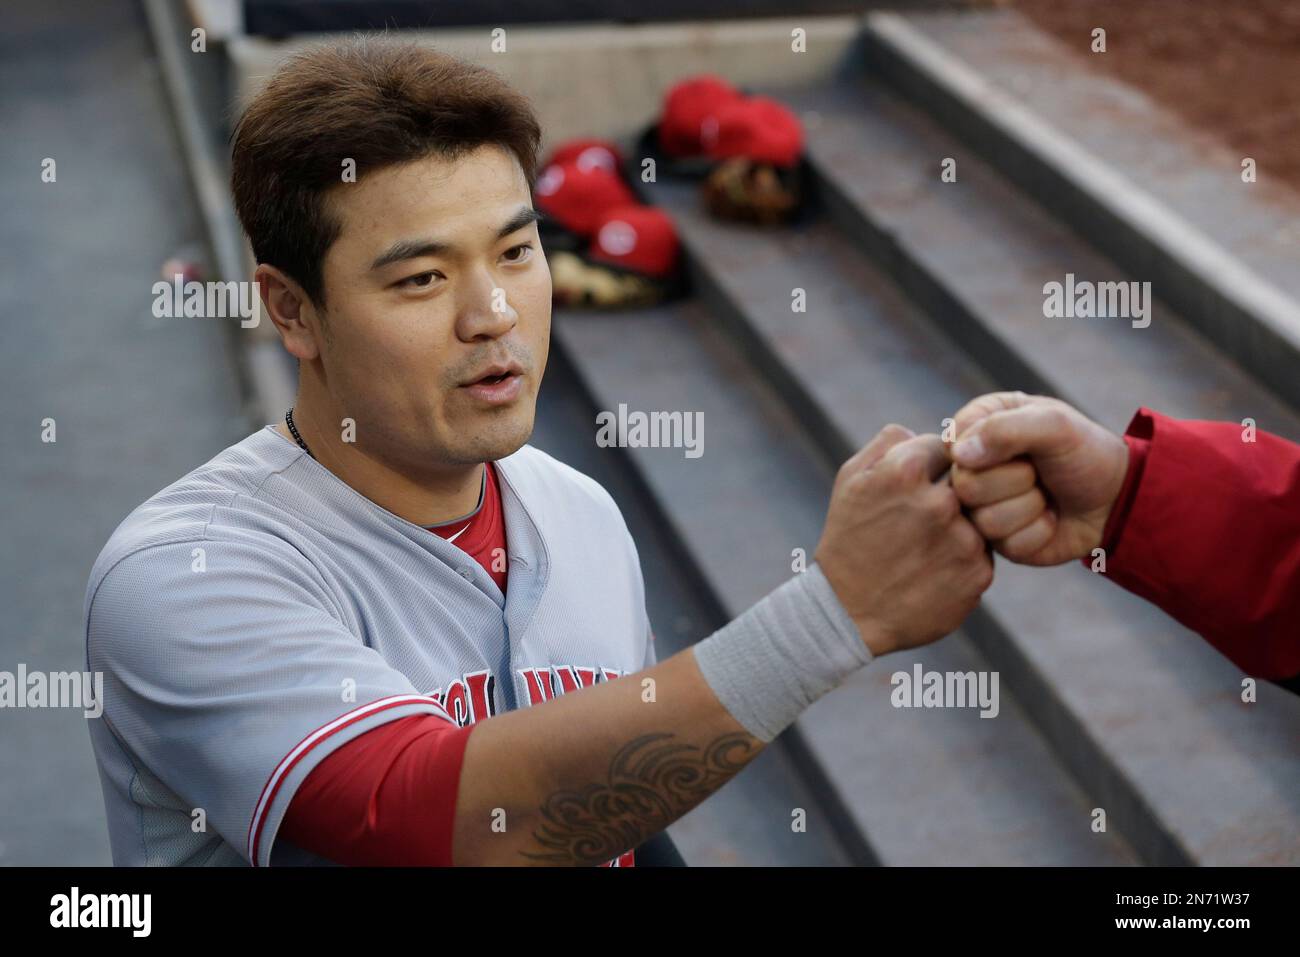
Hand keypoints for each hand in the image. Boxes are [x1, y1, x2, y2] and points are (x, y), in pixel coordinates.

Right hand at [814, 425, 993, 656]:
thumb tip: (921, 431)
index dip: (933, 466)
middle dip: (952, 492)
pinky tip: (935, 569)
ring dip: (961, 525)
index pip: (945, 445)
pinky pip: (983, 550)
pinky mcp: (978, 574)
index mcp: (903, 471)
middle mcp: (938, 502)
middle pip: (970, 477)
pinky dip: (964, 557)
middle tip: (926, 517)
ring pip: (980, 514)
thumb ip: (887, 443)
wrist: (847, 614)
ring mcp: (962, 540)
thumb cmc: (848, 540)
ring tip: (926, 546)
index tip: (918, 486)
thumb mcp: (850, 480)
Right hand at [946, 392, 1129, 565]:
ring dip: (1030, 508)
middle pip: (965, 486)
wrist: (1118, 497)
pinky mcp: (998, 540)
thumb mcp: (1054, 424)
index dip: (987, 450)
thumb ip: (1004, 429)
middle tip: (1038, 473)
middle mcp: (972, 467)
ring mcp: (981, 506)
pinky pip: (1007, 544)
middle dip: (1015, 481)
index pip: (953, 444)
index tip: (1020, 447)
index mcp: (978, 427)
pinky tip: (1049, 519)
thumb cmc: (1085, 452)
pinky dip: (1039, 531)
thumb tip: (958, 454)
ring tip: (1046, 495)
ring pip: (985, 519)